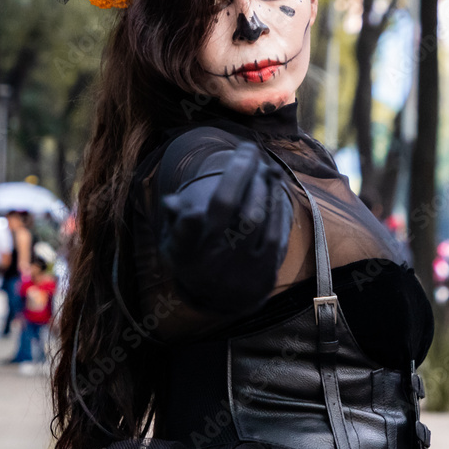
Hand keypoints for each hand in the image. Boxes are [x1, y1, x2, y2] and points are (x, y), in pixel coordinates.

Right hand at [159, 141, 292, 313]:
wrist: (224, 300)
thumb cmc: (196, 257)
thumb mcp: (176, 243)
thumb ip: (174, 220)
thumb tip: (172, 201)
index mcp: (183, 254)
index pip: (184, 239)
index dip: (188, 227)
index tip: (195, 212)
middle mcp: (211, 264)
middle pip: (227, 210)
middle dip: (240, 172)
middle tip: (249, 148)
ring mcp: (240, 270)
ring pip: (254, 218)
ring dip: (263, 185)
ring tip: (266, 165)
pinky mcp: (265, 274)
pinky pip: (274, 233)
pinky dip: (276, 206)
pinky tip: (276, 188)